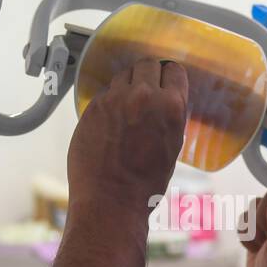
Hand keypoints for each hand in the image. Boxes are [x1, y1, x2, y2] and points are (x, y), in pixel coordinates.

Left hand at [67, 59, 186, 214]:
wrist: (110, 201)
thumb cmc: (143, 185)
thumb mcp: (171, 148)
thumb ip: (169, 118)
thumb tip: (165, 103)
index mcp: (170, 107)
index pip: (173, 71)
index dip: (169, 77)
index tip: (165, 81)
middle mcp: (143, 97)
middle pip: (147, 65)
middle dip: (148, 75)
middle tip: (145, 91)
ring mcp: (115, 99)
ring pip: (124, 75)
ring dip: (127, 86)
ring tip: (126, 107)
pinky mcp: (93, 107)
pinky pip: (104, 92)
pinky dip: (109, 101)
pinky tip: (110, 121)